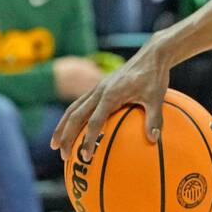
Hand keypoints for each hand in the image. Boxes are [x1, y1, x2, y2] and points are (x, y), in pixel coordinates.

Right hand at [51, 38, 172, 161]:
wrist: (152, 54)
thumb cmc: (154, 76)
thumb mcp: (157, 97)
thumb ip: (154, 118)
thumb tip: (153, 140)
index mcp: (110, 95)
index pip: (94, 122)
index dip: (88, 140)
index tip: (86, 157)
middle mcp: (99, 91)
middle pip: (75, 116)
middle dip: (66, 137)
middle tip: (63, 156)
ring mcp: (97, 88)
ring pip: (73, 109)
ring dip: (62, 127)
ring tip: (54, 144)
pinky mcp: (99, 86)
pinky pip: (80, 103)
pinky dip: (71, 116)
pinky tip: (72, 127)